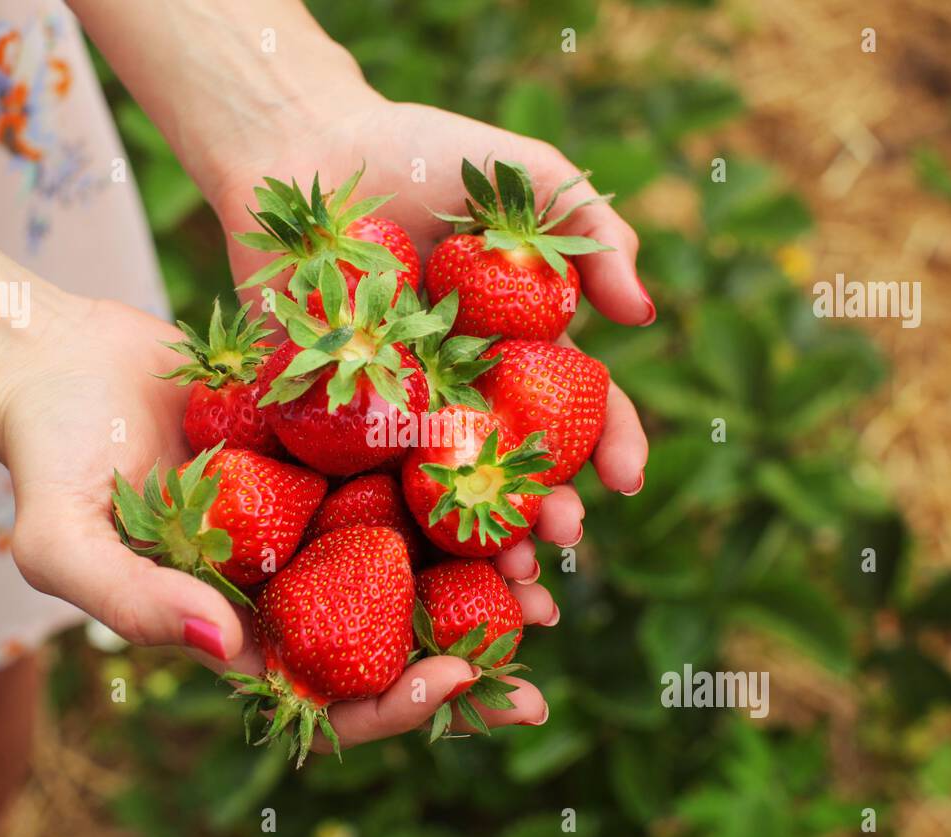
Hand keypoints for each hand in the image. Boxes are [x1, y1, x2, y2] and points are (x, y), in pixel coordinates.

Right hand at [0, 297, 546, 750]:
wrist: (61, 360)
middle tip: (541, 633)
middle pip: (395, 634)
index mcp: (242, 628)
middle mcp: (292, 581)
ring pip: (417, 553)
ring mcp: (316, 514)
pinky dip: (455, 473)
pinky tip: (510, 460)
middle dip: (474, 645)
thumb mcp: (62, 541)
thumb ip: (129, 601)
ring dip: (485, 560)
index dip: (395, 704)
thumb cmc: (48, 459)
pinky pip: (403, 467)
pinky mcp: (332, 446)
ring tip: (551, 548)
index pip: (329, 696)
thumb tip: (222, 646)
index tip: (455, 679)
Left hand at [205, 99, 652, 616]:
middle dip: (550, 509)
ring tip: (509, 573)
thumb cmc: (423, 155)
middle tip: (566, 538)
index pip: (577, 409)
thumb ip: (593, 231)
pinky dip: (395, 526)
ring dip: (484, 540)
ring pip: (450, 493)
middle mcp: (465, 390)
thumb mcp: (524, 177)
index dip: (609, 444)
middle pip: (518, 467)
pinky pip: (366, 481)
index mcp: (518, 348)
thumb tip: (643, 314)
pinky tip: (418, 559)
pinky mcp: (332, 418)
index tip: (627, 478)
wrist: (306, 148)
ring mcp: (400, 410)